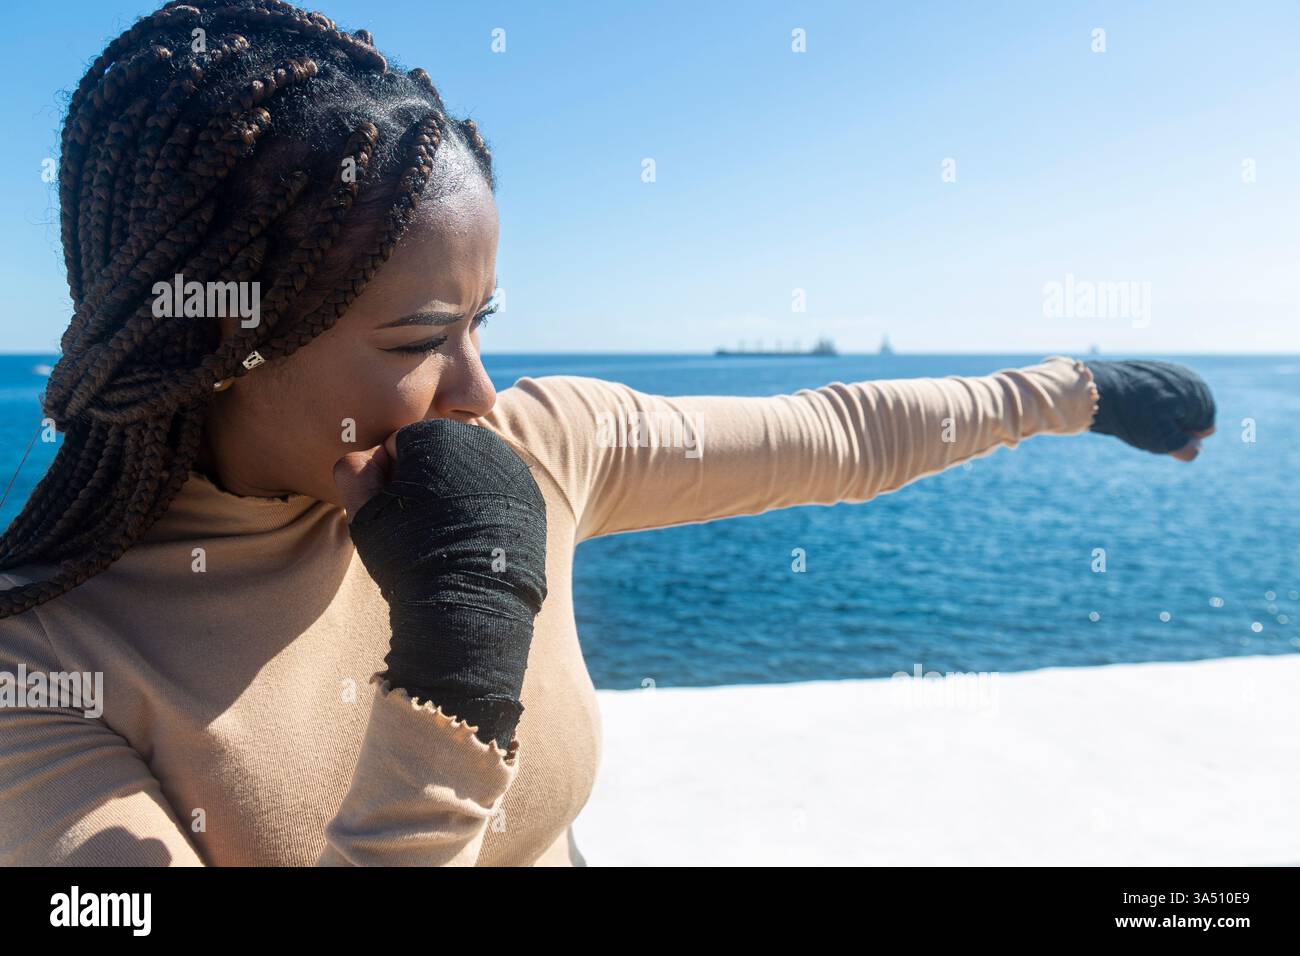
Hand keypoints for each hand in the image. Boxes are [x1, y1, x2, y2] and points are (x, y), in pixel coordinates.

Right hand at [332, 418, 548, 750]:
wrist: (469, 606)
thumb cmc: (409, 558)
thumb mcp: (365, 514)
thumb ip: (353, 471)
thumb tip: (368, 457)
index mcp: (436, 435)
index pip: (399, 446)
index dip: (388, 483)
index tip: (398, 514)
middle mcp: (480, 442)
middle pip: (436, 455)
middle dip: (424, 484)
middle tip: (422, 528)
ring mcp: (510, 469)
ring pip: (466, 473)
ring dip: (453, 496)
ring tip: (448, 536)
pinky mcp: (530, 496)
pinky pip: (496, 494)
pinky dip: (484, 511)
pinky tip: (475, 541)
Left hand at [1084, 359, 1216, 461]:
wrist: (1098, 389)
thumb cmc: (1133, 415)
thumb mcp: (1160, 440)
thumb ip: (1183, 449)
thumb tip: (1196, 449)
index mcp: (1199, 394)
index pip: (1206, 428)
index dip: (1185, 437)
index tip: (1162, 431)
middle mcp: (1190, 378)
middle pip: (1192, 415)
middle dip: (1175, 425)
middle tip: (1149, 424)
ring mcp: (1171, 370)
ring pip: (1175, 405)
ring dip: (1162, 414)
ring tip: (1139, 414)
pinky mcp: (1153, 368)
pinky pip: (1159, 393)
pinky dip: (1150, 402)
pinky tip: (1132, 403)